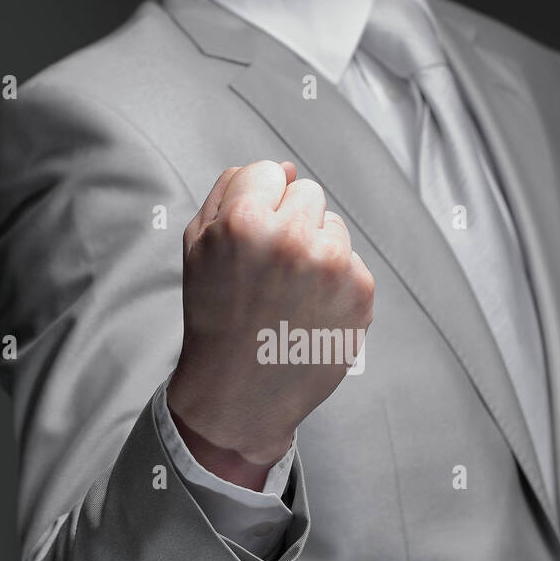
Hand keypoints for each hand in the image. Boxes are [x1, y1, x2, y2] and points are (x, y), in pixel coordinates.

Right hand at [168, 160, 374, 489]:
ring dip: (317, 250)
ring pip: (334, 226)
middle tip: (270, 271)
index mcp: (245, 221)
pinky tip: (309, 312)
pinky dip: (336, 283)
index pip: (269, 173)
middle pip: (308, 193)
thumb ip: (232, 191)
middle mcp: (293, 237)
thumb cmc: (215, 317)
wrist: (240, 392)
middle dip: (290, 222)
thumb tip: (286, 167)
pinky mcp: (361, 291)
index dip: (257, 206)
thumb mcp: (198, 248)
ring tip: (289, 294)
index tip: (249, 241)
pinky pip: (352, 262)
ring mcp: (333, 265)